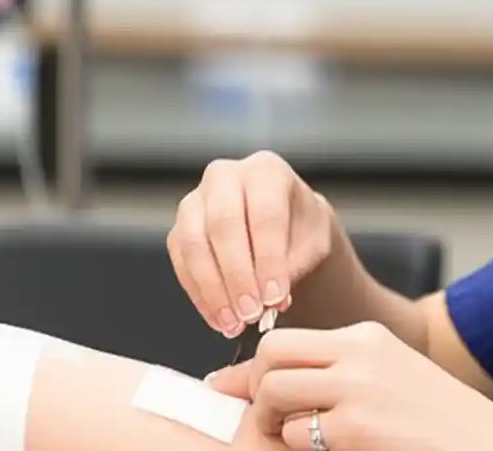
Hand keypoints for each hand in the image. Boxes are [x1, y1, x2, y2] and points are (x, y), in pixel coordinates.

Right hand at [168, 151, 345, 336]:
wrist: (283, 224)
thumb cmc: (300, 228)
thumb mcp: (313, 242)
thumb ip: (295, 265)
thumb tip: (271, 300)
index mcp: (267, 171)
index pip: (265, 213)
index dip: (268, 258)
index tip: (274, 296)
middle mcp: (226, 177)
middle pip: (224, 225)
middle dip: (237, 276)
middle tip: (251, 313)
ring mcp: (196, 200)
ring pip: (195, 244)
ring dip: (213, 290)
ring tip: (233, 323)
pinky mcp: (179, 228)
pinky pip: (181, 262)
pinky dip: (199, 295)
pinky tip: (218, 318)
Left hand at [207, 323, 492, 450]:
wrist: (482, 445)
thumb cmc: (436, 421)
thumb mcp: (387, 377)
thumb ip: (335, 370)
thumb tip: (259, 378)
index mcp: (368, 337)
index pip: (285, 338)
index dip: (253, 368)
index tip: (233, 388)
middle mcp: (360, 354)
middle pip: (271, 355)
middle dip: (254, 389)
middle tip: (265, 418)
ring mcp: (358, 389)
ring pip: (274, 394)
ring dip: (275, 425)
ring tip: (303, 442)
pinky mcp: (357, 427)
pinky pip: (294, 436)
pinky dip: (300, 450)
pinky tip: (335, 450)